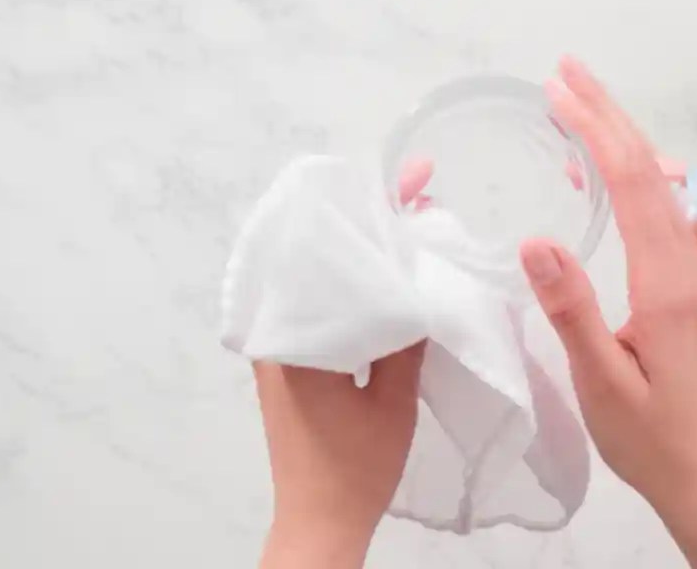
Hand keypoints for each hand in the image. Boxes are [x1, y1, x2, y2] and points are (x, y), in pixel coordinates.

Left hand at [255, 163, 431, 568]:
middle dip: (368, 218)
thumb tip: (420, 278)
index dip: (374, 206)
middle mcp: (276, 331)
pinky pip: (320, 303)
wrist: (319, 520)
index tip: (415, 176)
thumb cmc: (354, 466)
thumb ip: (405, 336)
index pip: (331, 248)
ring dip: (360, 250)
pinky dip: (352, 282)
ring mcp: (279, 345)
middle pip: (319, 252)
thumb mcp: (391, 398)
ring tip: (408, 224)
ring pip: (320, 276)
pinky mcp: (289, 360)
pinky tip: (388, 277)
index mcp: (293, 334)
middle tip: (418, 195)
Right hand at [520, 57, 696, 568]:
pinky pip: (663, 213)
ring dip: (620, 140)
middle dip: (608, 114)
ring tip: (576, 111)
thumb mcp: (600, 380)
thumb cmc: (649, 435)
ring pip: (660, 186)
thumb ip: (571, 308)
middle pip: (652, 168)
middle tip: (566, 71)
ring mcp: (694, 273)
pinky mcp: (689, 287)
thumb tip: (537, 239)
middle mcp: (688, 264)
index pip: (634, 181)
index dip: (596, 129)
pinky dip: (633, 179)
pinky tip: (610, 180)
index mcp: (667, 280)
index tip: (557, 90)